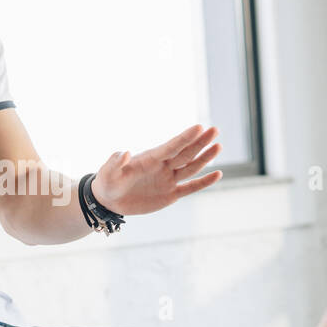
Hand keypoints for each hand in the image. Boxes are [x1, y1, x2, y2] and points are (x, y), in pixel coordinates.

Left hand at [90, 124, 221, 215]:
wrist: (110, 199)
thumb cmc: (108, 181)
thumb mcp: (108, 172)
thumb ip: (116, 162)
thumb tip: (125, 152)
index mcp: (150, 158)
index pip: (171, 146)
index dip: (185, 138)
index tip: (199, 127)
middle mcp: (163, 166)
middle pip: (185, 153)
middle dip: (200, 142)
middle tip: (215, 130)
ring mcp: (168, 179)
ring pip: (191, 167)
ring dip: (204, 158)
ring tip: (218, 146)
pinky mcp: (171, 194)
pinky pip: (190, 187)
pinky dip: (204, 182)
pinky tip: (218, 174)